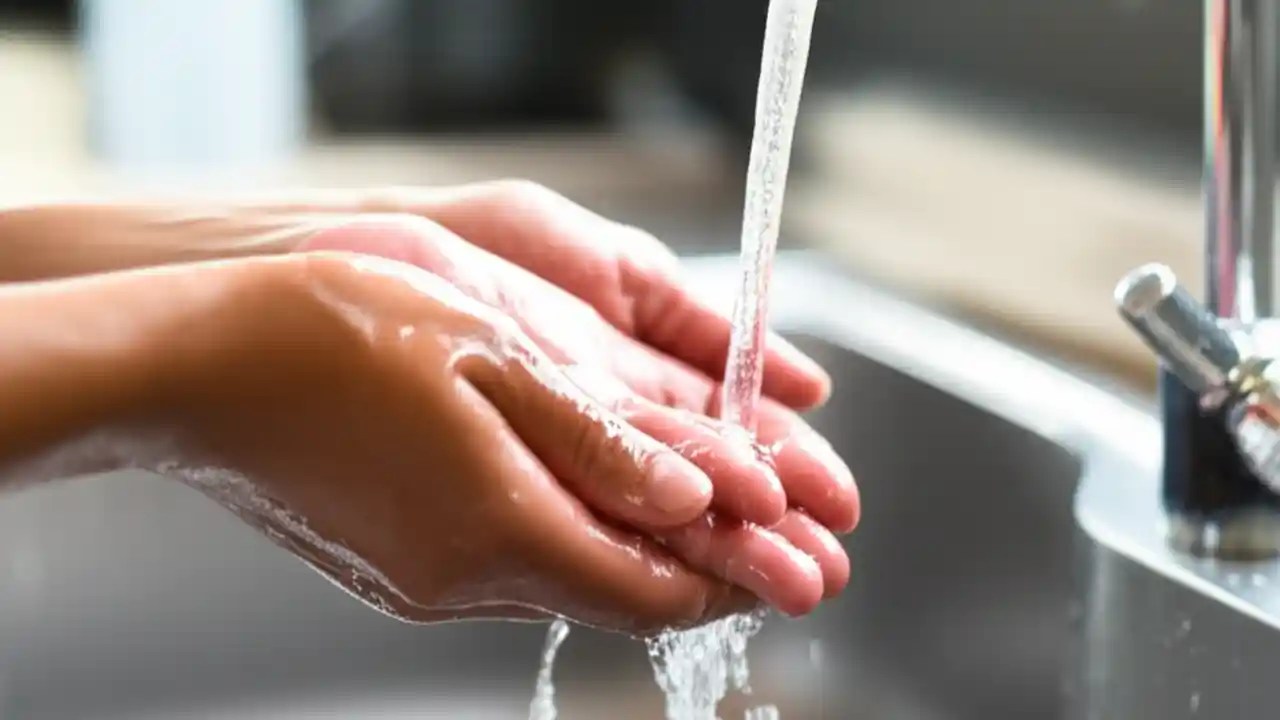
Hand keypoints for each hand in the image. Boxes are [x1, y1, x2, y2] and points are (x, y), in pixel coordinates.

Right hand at [166, 252, 825, 633]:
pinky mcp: (399, 566)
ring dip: (653, 559)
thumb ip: (600, 442)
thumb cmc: (333, 335)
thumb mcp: (489, 360)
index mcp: (502, 526)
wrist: (197, 367)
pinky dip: (584, 545)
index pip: (653, 587)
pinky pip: (519, 569)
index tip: (808, 566)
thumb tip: (698, 497)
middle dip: (716, 575)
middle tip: (796, 553)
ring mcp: (427, 580)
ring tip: (725, 527)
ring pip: (574, 584)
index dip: (740, 579)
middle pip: (622, 596)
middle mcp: (467, 578)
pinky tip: (607, 511)